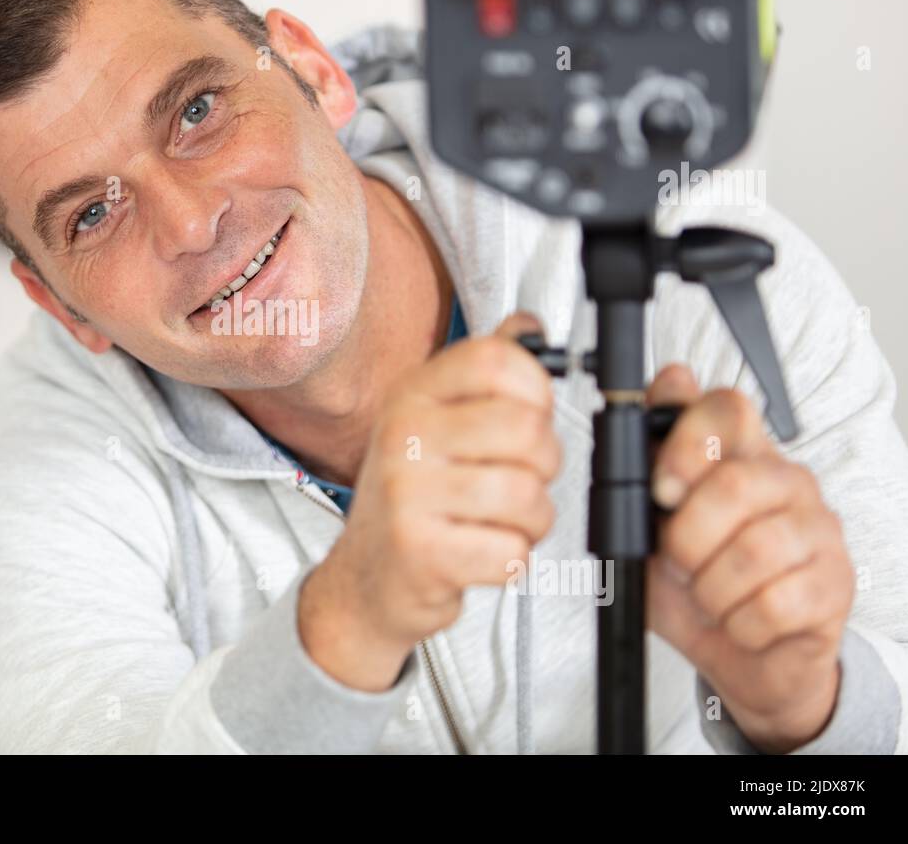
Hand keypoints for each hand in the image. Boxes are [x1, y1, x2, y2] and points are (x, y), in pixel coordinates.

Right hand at [299, 312, 561, 691]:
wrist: (364, 582)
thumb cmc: (410, 501)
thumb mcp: (434, 424)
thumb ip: (482, 375)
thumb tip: (528, 326)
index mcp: (412, 394)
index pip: (497, 360)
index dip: (536, 389)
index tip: (530, 413)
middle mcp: (404, 435)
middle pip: (526, 429)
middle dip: (543, 465)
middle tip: (517, 478)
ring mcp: (407, 493)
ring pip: (527, 494)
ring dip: (531, 520)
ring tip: (499, 521)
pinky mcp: (421, 551)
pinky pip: (510, 551)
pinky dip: (510, 560)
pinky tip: (481, 552)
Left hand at [645, 364, 853, 752]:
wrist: (737, 655)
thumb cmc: (694, 581)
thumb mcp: (650, 521)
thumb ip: (652, 453)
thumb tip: (672, 378)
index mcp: (740, 455)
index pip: (728, 408)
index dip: (686, 444)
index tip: (661, 489)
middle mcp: (786, 482)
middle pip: (734, 485)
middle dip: (687, 539)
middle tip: (681, 562)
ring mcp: (818, 532)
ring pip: (754, 551)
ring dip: (711, 589)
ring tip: (711, 595)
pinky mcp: (835, 585)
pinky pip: (774, 604)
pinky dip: (739, 622)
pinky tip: (740, 619)